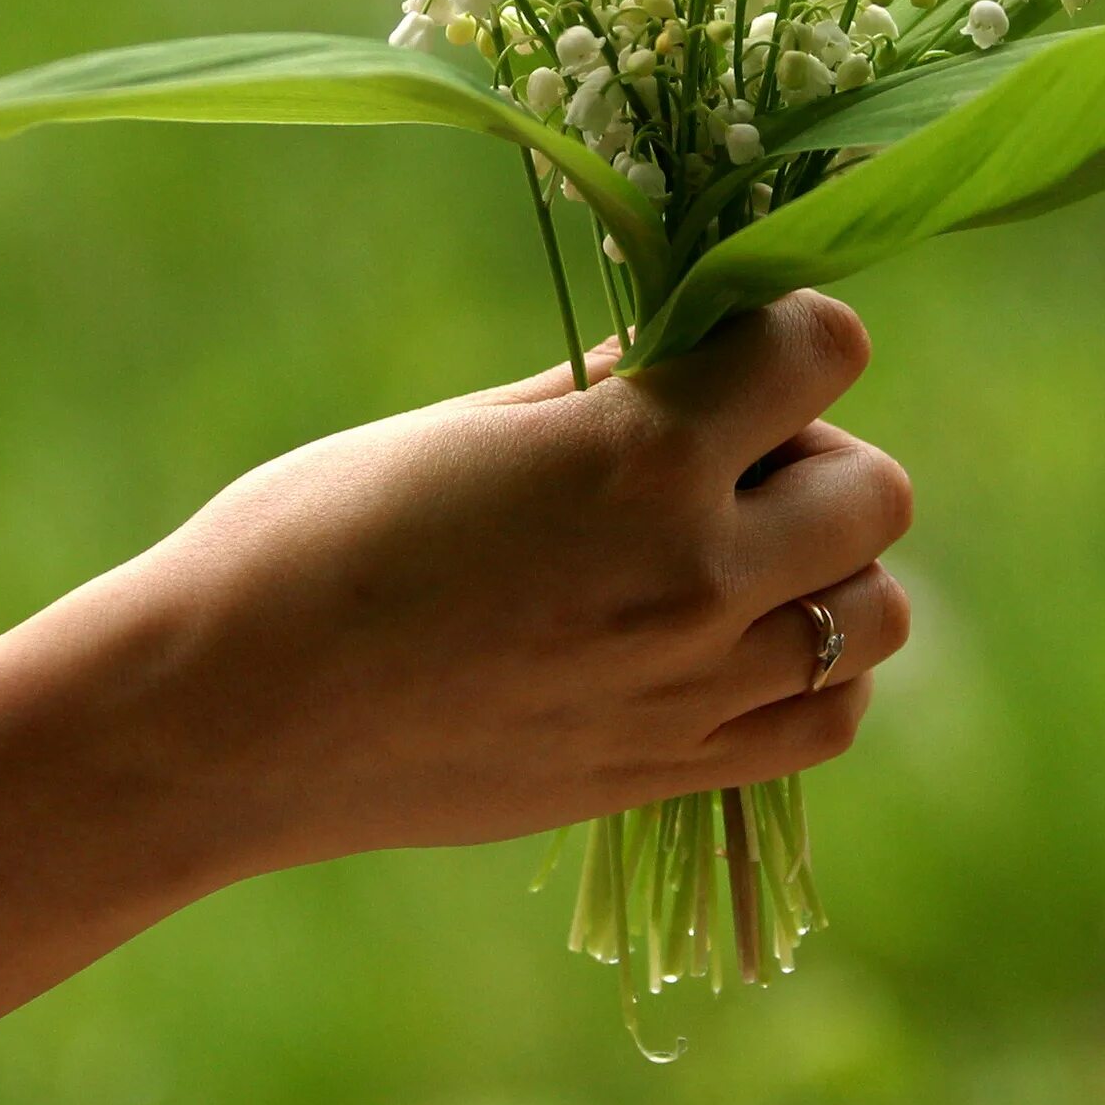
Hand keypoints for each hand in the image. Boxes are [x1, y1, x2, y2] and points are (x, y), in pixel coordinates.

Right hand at [95, 288, 915, 882]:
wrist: (226, 718)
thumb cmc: (311, 537)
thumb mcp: (465, 424)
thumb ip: (609, 390)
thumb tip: (699, 344)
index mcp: (638, 457)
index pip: (823, 350)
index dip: (785, 331)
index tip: (732, 344)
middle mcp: (694, 574)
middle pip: (878, 490)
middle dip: (815, 453)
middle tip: (719, 459)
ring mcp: (692, 689)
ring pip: (878, 614)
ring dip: (832, 571)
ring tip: (734, 558)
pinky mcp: (670, 773)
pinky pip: (830, 720)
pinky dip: (815, 676)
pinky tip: (734, 645)